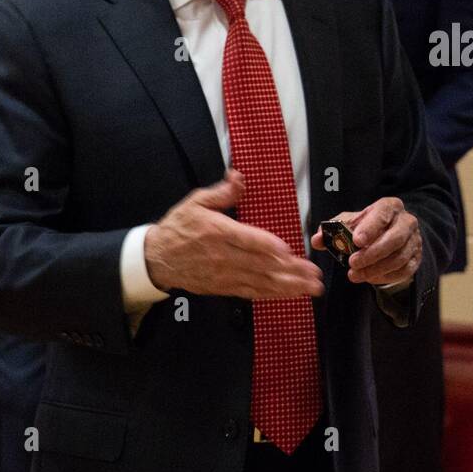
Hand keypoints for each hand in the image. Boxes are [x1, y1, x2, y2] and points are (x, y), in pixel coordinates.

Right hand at [144, 169, 323, 300]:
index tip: (288, 250)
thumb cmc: (179, 227)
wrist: (158, 258)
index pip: (246, 240)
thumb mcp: (196, 201)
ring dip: (288, 287)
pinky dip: (272, 294)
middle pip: (260, 265)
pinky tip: (291, 295)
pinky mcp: (225, 288)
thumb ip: (222, 191)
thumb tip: (238, 176)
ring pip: (260, 283)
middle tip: (314, 274)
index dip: (267, 246)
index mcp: (217, 232)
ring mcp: (224, 275)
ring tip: (311, 287)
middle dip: (291, 271)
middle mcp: (223, 257)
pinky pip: (252, 293)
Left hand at [311, 197, 421, 286]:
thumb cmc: (368, 226)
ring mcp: (414, 240)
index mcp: (390, 207)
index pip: (383, 213)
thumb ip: (332, 229)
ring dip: (376, 269)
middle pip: (395, 238)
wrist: (391, 233)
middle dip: (372, 253)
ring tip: (355, 275)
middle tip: (352, 263)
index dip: (370, 227)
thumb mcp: (350, 223)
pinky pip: (404, 270)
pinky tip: (370, 278)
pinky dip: (386, 276)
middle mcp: (406, 221)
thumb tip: (317, 239)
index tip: (356, 241)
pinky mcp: (416, 258)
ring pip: (399, 257)